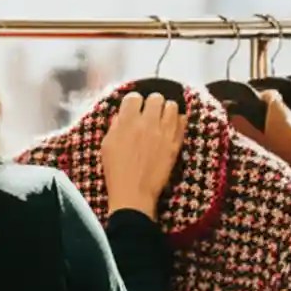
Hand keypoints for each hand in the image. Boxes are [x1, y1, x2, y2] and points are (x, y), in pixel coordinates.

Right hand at [102, 92, 185, 218]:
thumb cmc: (117, 172)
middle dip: (152, 104)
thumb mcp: (107, 146)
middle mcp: (147, 123)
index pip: (134, 97)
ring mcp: (164, 132)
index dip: (133, 103)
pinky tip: (171, 128)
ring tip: (162, 119)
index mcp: (127, 122)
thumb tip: (122, 115)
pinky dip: (178, 121)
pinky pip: (183, 121)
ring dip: (166, 110)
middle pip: (156, 97)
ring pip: (172, 106)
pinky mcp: (175, 143)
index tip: (134, 109)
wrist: (134, 193)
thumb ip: (115, 126)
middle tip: (149, 114)